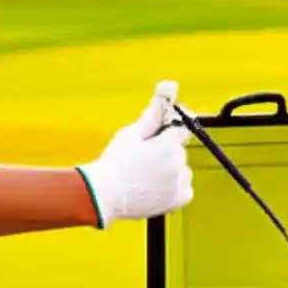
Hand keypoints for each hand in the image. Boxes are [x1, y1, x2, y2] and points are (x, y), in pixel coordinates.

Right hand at [77, 81, 194, 227]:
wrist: (103, 195)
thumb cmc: (114, 163)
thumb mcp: (130, 134)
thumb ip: (152, 115)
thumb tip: (167, 89)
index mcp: (169, 144)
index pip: (182, 128)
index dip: (170, 131)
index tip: (161, 136)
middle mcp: (179, 162)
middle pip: (178, 151)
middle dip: (165, 152)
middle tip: (143, 161)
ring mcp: (181, 181)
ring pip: (181, 170)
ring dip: (169, 171)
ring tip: (145, 177)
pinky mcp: (181, 198)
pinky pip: (183, 188)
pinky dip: (173, 188)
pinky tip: (153, 189)